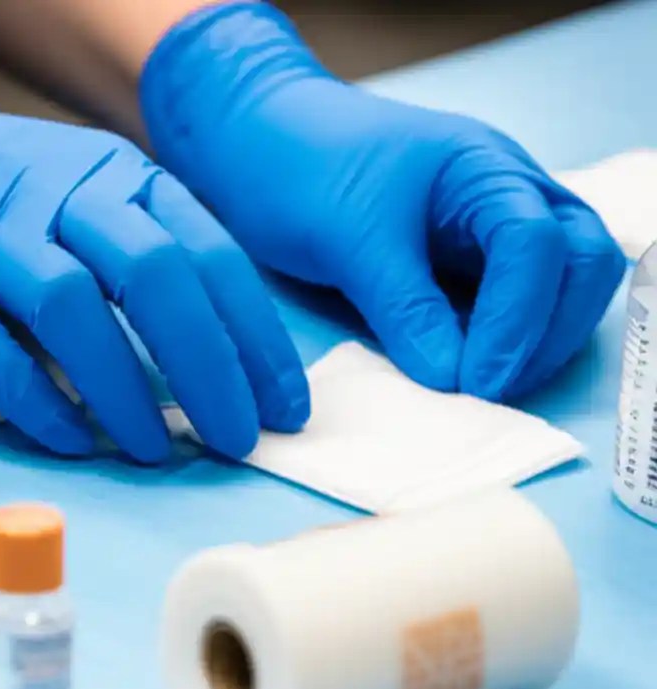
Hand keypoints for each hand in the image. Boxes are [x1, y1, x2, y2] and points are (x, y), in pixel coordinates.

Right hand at [0, 37, 308, 461]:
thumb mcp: (71, 195)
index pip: (206, 254)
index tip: (280, 408)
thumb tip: (218, 358)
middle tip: (234, 438)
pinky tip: (69, 439)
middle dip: (208, 366)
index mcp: (109, 176)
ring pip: (73, 308)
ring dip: (125, 387)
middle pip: (154, 274)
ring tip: (152, 448)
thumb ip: (137, 255)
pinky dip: (37, 400)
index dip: (253, 338)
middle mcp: (53, 195)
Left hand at [141, 3, 624, 399]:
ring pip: (559, 289)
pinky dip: (502, 343)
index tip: (476, 381)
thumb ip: (403, 306)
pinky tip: (464, 373)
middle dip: (547, 333)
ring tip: (478, 388)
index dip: (517, 320)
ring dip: (534, 344)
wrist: (258, 146)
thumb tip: (452, 379)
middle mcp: (507, 195)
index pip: (538, 245)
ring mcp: (492, 230)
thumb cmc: (301, 167)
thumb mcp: (347, 236)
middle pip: (580, 264)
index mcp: (485, 170)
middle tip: (489, 391)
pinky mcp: (466, 264)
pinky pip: (510, 306)